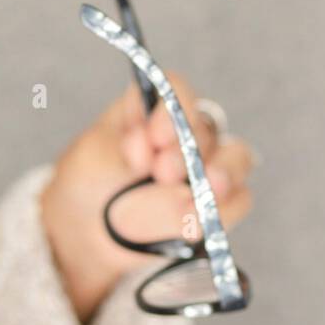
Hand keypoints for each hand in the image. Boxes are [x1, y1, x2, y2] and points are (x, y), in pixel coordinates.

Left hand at [39, 72, 256, 322]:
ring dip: (222, 173)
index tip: (154, 138)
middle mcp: (184, 133)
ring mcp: (205, 167)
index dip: (171, 111)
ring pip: (236, 157)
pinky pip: (239, 199)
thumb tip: (160, 161)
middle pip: (205, 127)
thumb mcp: (92, 160)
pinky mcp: (217, 203)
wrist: (85, 234)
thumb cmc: (85, 186)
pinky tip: (200, 219)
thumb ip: (124, 154)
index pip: (174, 90)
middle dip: (187, 150)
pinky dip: (224, 208)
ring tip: (206, 190)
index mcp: (149, 109)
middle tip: (164, 172)